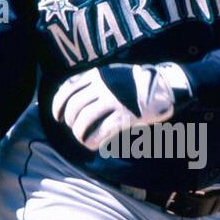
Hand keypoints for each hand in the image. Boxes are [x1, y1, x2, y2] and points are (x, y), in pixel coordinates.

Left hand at [51, 63, 187, 151]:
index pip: (68, 89)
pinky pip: (101, 132)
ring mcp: (114, 102)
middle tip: (74, 128)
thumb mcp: (111, 74)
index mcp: (97, 75)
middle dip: (70, 122)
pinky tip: (92, 145)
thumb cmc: (134, 83)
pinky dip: (93, 141)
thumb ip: (92, 83)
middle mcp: (103, 87)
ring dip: (79, 134)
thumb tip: (71, 101)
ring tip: (82, 138)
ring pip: (84, 121)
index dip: (58, 105)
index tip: (57, 116)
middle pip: (75, 108)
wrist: (162, 86)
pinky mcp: (124, 116)